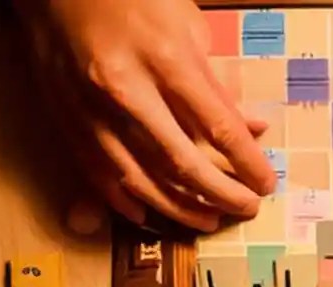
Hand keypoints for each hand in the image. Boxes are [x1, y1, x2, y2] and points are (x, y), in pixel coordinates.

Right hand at [15, 0, 275, 232]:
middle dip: (220, 192)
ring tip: (209, 219)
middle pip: (182, 161)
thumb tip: (250, 128)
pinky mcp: (67, 123)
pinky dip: (127, 201)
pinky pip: (100, 176)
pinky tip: (151, 215)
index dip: (246, 162)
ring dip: (180, 207)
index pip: (217, 126)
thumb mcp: (187, 27)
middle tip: (246, 208)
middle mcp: (126, 90)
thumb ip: (217, 84)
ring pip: (141, 178)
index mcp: (165, 59)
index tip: (265, 183)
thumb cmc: (132, 0)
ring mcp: (92, 111)